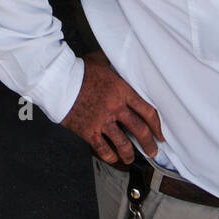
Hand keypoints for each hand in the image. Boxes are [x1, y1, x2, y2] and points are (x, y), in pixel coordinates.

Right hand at [61, 48, 164, 165]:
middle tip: (153, 151)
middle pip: (140, 130)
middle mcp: (115, 107)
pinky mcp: (88, 131)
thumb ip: (114, 64)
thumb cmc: (78, 69)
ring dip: (130, 154)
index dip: (157, 126)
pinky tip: (113, 158)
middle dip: (149, 144)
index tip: (160, 134)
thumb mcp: (101, 61)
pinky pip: (103, 149)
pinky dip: (110, 156)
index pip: (147, 111)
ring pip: (123, 144)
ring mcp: (102, 120)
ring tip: (131, 159)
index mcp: (122, 90)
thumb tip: (121, 59)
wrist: (57, 79)